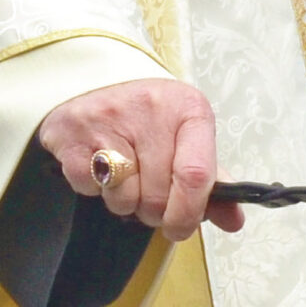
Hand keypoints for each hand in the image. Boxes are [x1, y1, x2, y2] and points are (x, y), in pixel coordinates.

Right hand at [38, 80, 243, 241]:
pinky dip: (94, 188)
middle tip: (148, 196)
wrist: (94, 79)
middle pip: (157, 195)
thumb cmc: (148, 115)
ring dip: (124, 201)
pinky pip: (89, 189)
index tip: (180, 227)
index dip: (188, 212)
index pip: (195, 174)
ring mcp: (108, 120)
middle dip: (154, 212)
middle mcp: (150, 109)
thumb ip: (210, 179)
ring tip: (123, 176)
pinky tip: (98, 163)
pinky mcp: (71, 133)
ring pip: (123, 198)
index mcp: (188, 109)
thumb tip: (233, 221)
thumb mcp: (185, 134)